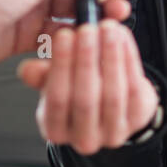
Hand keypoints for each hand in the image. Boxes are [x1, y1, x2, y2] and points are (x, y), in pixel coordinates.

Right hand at [16, 19, 159, 154]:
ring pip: (113, 93)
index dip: (61, 65)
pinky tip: (123, 37)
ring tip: (108, 28)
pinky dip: (129, 59)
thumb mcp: (53, 82)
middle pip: (85, 98)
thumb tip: (28, 69)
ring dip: (110, 56)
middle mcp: (84, 138)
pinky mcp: (137, 121)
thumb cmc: (78, 90)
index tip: (64, 35)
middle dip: (86, 59)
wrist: (114, 103)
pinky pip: (135, 88)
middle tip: (87, 29)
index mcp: (55, 130)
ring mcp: (113, 133)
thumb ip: (42, 75)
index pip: (57, 99)